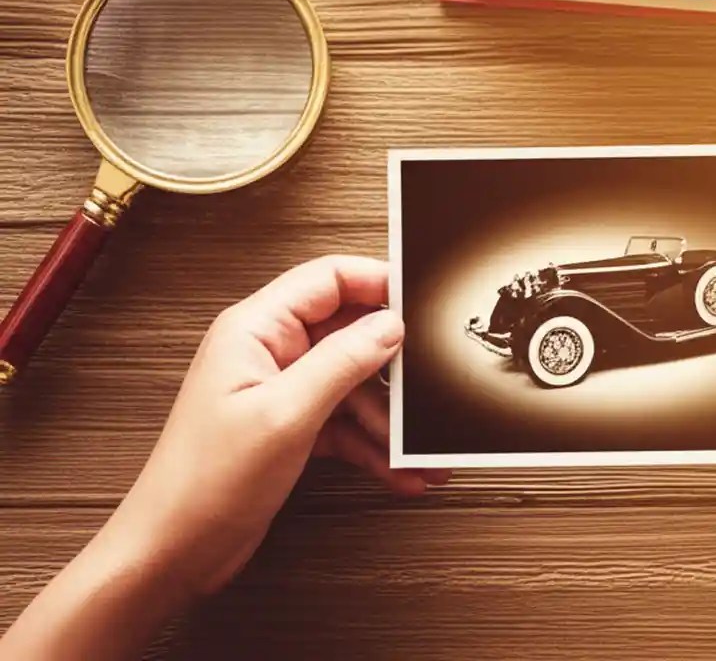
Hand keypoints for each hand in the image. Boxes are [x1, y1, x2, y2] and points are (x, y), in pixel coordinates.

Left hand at [120, 255, 447, 595]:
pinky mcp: (290, 428)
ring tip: (418, 449)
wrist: (173, 550)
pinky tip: (398, 470)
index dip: (377, 283)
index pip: (327, 279)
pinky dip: (373, 446)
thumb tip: (388, 325)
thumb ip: (342, 362)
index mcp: (255, 330)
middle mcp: (268, 353)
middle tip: (426, 388)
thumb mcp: (286, 414)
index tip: (421, 302)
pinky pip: (345, 423)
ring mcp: (280, 391)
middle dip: (392, 365)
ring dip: (388, 419)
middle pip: (348, 334)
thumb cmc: (204, 482)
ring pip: (353, 385)